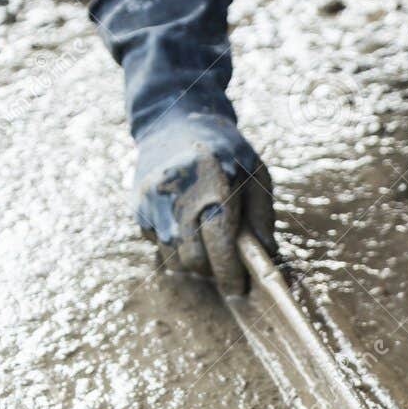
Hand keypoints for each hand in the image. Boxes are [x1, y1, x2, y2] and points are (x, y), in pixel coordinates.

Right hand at [90, 0, 273, 295]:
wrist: (174, 120)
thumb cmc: (226, 152)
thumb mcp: (256, 175)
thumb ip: (263, 219)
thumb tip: (268, 263)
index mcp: (216, 180)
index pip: (221, 241)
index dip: (231, 272)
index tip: (239, 288)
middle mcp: (180, 190)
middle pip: (195, 257)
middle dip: (213, 271)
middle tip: (226, 269)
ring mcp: (154, 199)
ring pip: (174, 257)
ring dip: (193, 262)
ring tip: (207, 247)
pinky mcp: (139, 206)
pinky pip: (158, 246)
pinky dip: (175, 248)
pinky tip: (186, 230)